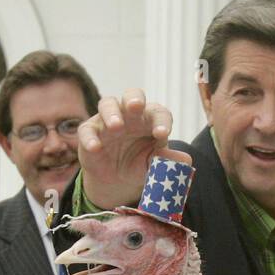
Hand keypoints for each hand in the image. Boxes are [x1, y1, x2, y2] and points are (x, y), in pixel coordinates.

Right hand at [76, 89, 191, 208]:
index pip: (158, 113)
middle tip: (136, 106)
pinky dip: (90, 137)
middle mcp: (129, 114)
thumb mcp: (154, 165)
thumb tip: (186, 160)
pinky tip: (95, 147)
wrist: (117, 179)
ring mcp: (108, 120)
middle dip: (134, 98)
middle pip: (132, 95)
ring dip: (112, 113)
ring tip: (116, 126)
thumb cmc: (139, 163)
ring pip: (108, 104)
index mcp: (149, 119)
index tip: (163, 135)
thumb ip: (168, 161)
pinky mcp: (90, 131)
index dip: (161, 121)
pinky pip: (87, 130)